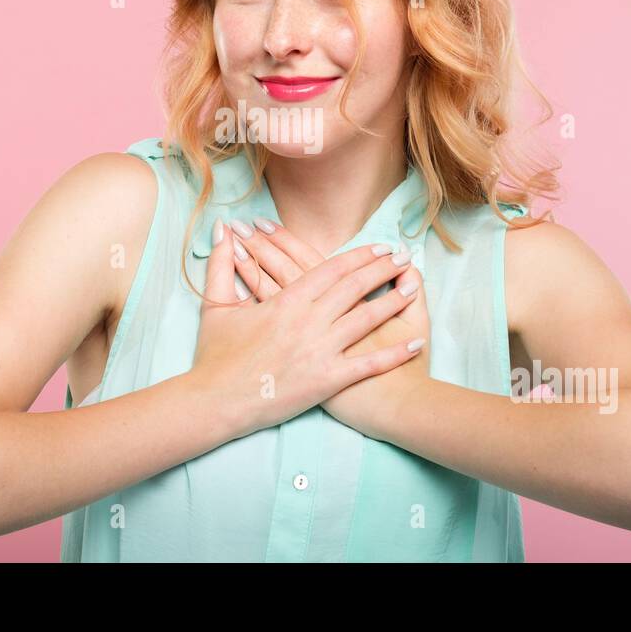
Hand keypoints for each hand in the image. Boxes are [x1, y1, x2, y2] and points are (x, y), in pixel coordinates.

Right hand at [191, 216, 425, 439]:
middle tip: (404, 258)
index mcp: (286, 302)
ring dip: (393, 302)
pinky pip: (367, 365)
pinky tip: (416, 344)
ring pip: (365, 320)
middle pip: (354, 288)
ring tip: (415, 288)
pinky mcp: (327, 381)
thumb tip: (222, 229)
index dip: (360, 256)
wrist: (215, 402)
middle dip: (383, 269)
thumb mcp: (216, 305)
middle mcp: (308, 322)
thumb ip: (221, 264)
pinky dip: (394, 355)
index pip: (331, 269)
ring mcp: (320, 351)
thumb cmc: (215, 356)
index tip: (380, 247)